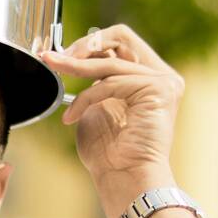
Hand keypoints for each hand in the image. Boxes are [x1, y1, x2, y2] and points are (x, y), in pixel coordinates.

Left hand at [42, 24, 184, 217]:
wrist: (124, 180)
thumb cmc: (109, 154)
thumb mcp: (97, 107)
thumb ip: (96, 81)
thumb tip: (77, 58)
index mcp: (150, 78)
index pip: (122, 42)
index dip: (92, 42)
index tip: (63, 54)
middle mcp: (162, 76)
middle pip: (121, 37)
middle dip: (85, 45)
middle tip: (56, 56)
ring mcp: (164, 82)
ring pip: (110, 61)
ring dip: (75, 66)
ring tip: (52, 68)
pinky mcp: (160, 90)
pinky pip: (111, 82)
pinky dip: (86, 97)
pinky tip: (72, 116)